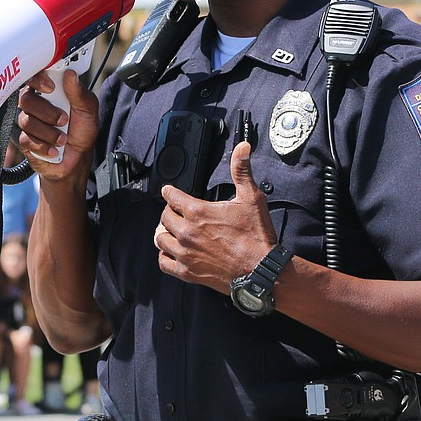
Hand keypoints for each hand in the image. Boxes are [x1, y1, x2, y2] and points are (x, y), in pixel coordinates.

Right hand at [16, 70, 99, 185]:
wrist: (76, 160)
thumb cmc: (81, 132)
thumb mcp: (87, 110)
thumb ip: (78, 93)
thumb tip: (70, 74)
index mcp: (48, 92)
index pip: (34, 77)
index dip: (38, 79)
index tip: (50, 88)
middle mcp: (34, 104)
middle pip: (26, 99)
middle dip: (47, 112)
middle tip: (63, 120)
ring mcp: (26, 122)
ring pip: (26, 120)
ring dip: (49, 132)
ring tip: (62, 139)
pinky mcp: (22, 140)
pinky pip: (25, 139)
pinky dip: (43, 146)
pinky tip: (54, 150)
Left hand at [155, 141, 274, 291]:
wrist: (260, 270)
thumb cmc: (256, 237)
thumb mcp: (251, 198)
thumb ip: (242, 171)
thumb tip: (242, 148)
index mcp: (198, 212)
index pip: (172, 196)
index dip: (169, 192)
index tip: (168, 191)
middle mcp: (186, 232)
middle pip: (164, 217)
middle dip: (169, 212)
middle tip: (175, 212)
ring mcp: (185, 253)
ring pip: (160, 238)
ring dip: (164, 232)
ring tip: (170, 230)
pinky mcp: (187, 272)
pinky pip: (164, 263)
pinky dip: (165, 256)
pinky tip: (170, 252)